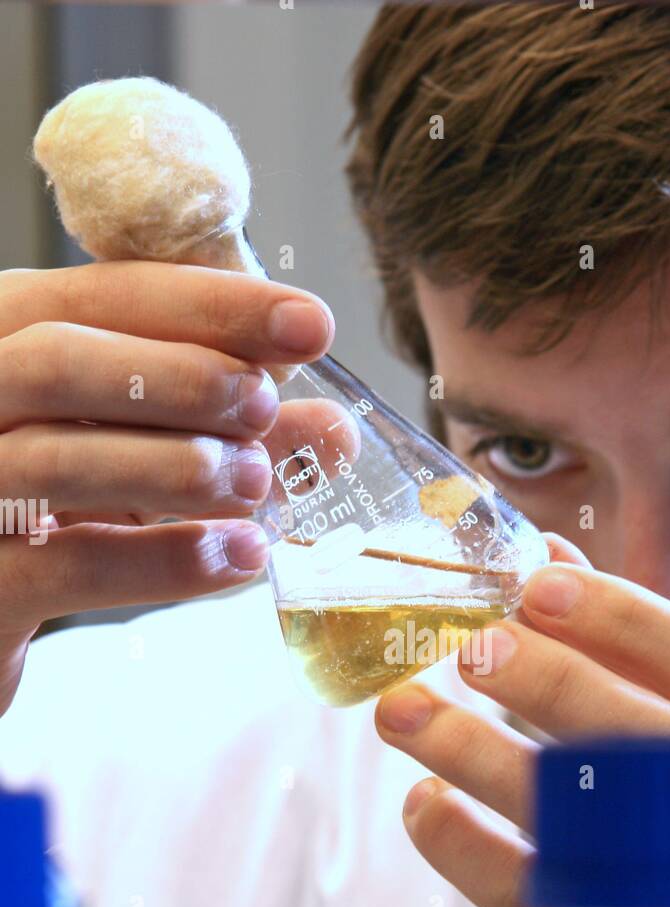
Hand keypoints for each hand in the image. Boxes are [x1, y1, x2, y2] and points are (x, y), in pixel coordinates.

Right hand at [0, 261, 333, 715]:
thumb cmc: (54, 516)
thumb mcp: (138, 457)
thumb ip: (225, 435)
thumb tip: (334, 430)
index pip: (96, 296)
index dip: (209, 306)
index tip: (310, 324)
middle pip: (57, 362)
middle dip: (180, 377)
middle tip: (265, 406)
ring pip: (54, 460)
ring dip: (176, 467)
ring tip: (255, 484)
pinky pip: (68, 566)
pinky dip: (164, 560)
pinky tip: (239, 557)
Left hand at [375, 536, 669, 906]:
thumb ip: (632, 641)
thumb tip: (544, 553)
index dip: (629, 624)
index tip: (536, 587)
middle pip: (655, 748)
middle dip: (555, 688)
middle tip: (469, 649)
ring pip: (583, 826)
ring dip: (482, 759)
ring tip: (403, 711)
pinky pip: (535, 904)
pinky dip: (467, 852)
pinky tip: (423, 803)